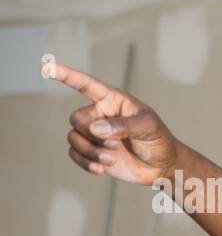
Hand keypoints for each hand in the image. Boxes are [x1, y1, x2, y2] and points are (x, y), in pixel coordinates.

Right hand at [47, 61, 178, 183]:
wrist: (162, 166)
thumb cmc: (158, 140)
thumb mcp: (148, 127)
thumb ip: (123, 125)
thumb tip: (96, 129)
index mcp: (112, 100)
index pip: (85, 84)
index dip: (65, 75)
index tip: (45, 66)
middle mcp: (99, 114)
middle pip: (76, 118)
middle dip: (92, 134)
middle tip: (115, 145)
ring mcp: (94, 134)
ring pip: (73, 138)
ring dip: (90, 151)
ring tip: (111, 158)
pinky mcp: (92, 152)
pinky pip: (74, 154)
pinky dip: (85, 162)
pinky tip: (101, 169)